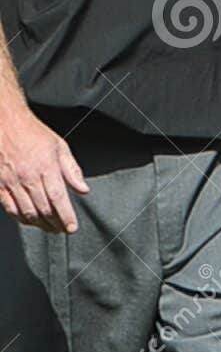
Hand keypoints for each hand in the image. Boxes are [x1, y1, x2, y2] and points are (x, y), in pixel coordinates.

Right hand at [0, 104, 88, 233]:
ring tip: (49, 228)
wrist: (4, 122)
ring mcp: (11, 181)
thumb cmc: (32, 133)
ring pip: (27, 212)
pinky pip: (10, 207)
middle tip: (62, 229)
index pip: (58, 198)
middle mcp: (28, 176)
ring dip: (40, 224)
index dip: (66, 216)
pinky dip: (20, 218)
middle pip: (44, 209)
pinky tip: (29, 220)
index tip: (71, 228)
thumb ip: (72, 170)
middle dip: (55, 224)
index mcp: (46, 166)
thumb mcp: (59, 146)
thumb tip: (83, 189)